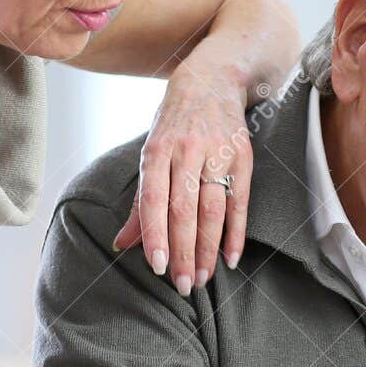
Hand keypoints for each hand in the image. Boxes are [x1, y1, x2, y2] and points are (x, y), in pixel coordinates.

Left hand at [113, 63, 253, 294]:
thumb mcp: (151, 154)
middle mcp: (187, 152)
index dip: (156, 235)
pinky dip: (236, 233)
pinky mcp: (242, 157)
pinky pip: (240, 202)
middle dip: (184, 252)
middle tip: (184, 285)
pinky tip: (230, 258)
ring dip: (209, 248)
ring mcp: (217, 153)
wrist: (211, 80)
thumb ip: (141, 202)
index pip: (154, 201)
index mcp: (157, 151)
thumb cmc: (174, 124)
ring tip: (205, 278)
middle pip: (185, 210)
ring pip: (213, 210)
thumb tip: (123, 243)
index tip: (158, 267)